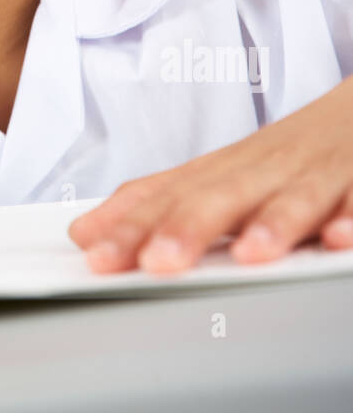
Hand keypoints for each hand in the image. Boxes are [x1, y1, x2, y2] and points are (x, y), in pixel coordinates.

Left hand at [68, 73, 352, 273]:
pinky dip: (349, 216)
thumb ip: (160, 203)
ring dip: (271, 222)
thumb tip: (85, 231)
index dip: (131, 225)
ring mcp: (314, 173)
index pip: (170, 196)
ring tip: (250, 253)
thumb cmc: (288, 151)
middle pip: (222, 195)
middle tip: (156, 261)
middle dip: (187, 227)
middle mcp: (264, 169)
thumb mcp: (220, 175)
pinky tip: (335, 238)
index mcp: (225, 171)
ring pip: (292, 196)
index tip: (95, 254)